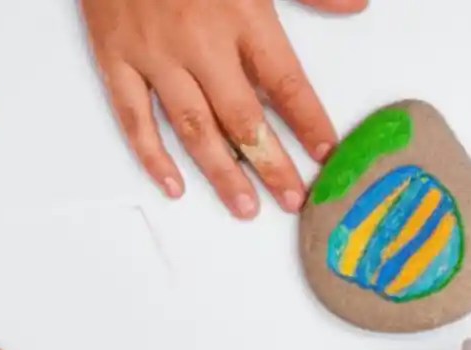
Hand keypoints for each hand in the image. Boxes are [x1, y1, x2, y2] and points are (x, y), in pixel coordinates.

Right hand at [80, 0, 366, 218]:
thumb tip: (356, 6)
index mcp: (243, 15)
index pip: (287, 84)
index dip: (310, 124)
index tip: (328, 156)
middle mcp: (200, 41)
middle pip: (244, 118)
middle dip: (272, 165)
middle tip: (292, 200)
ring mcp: (154, 53)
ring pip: (194, 127)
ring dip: (221, 173)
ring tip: (245, 207)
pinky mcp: (114, 54)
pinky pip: (133, 116)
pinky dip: (151, 155)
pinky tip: (173, 183)